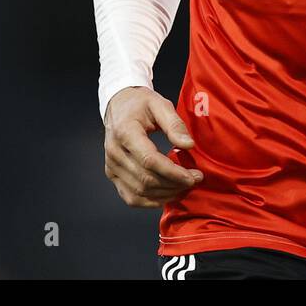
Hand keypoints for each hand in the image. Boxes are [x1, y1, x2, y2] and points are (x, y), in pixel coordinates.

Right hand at [103, 87, 202, 207]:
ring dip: (165, 194)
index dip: (173, 173)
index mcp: (125, 132)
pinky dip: (150, 201)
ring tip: (184, 187)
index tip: (193, 176)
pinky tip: (167, 194)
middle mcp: (114, 151)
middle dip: (174, 184)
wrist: (118, 105)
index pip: (149, 160)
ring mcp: (111, 165)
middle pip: (146, 179)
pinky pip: (130, 197)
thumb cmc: (140, 104)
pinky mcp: (112, 174)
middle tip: (195, 180)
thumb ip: (175, 124)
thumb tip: (188, 145)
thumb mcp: (160, 104)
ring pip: (140, 192)